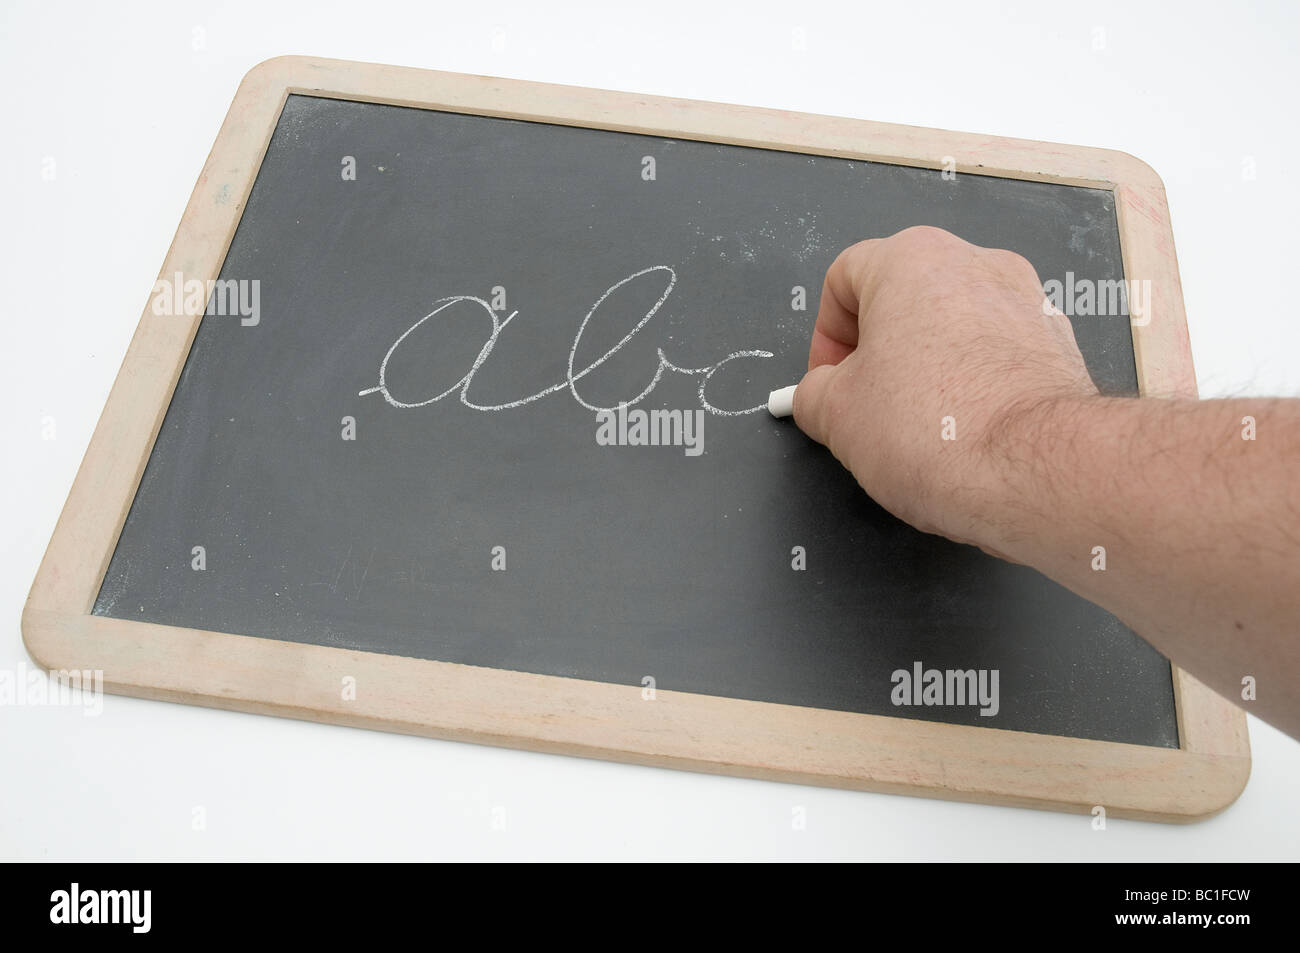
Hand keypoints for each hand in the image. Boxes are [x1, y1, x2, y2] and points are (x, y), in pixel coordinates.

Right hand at [794, 226, 1098, 553]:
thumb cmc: (937, 430)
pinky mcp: (1058, 345)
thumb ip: (813, 394)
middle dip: (879, 354)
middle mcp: (975, 263)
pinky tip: (965, 435)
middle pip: (904, 300)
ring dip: (929, 369)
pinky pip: (999, 356)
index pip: (843, 279)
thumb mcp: (835, 416)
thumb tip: (819, 396)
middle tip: (866, 408)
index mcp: (911, 260)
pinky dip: (976, 386)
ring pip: (955, 328)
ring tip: (920, 429)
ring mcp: (1027, 300)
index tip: (828, 383)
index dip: (824, 337)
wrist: (1035, 471)